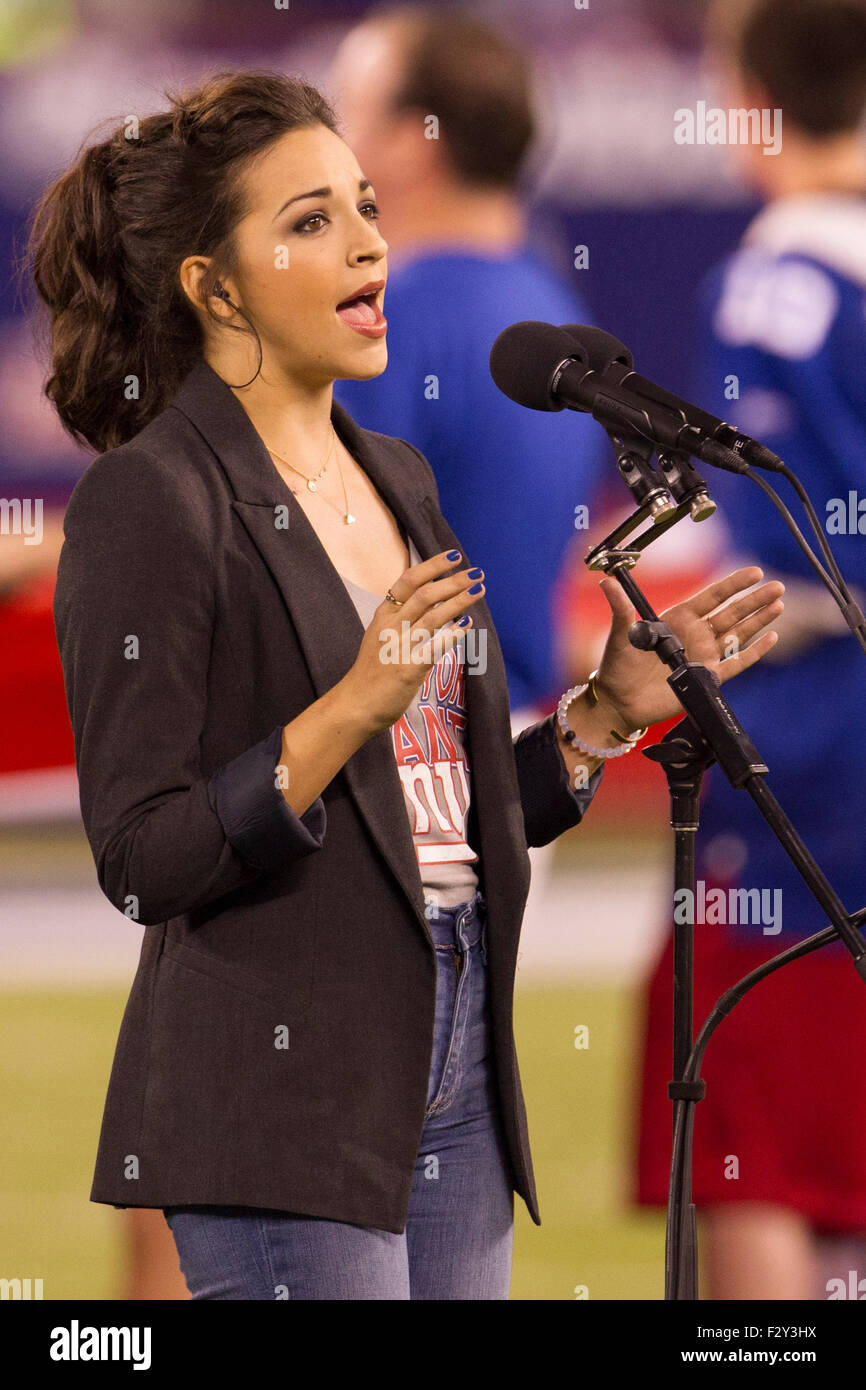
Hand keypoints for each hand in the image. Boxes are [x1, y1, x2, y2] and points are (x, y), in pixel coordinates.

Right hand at [346, 550, 484, 735]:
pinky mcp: (408, 669)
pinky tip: (468, 624)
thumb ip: (402, 617)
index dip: (433, 565)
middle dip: (454, 581)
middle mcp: (391, 627)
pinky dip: (453, 634)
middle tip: (477, 573)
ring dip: (459, 601)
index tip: (454, 556)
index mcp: (384, 615)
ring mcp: (399, 647)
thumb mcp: (381, 636)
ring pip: (434, 616)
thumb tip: (432, 597)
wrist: (355, 705)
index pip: (409, 580)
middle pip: (426, 594)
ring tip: (479, 591)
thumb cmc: (372, 672)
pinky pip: (435, 647)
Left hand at [590, 566, 784, 731]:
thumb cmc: (618, 666)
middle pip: (732, 612)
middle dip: (754, 600)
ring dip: (759, 620)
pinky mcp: (707, 677)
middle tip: (778, 586)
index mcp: (678, 619)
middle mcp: (695, 635)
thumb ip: (620, 608)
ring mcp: (703, 655)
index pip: (712, 597)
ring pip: (738, 634)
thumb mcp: (621, 633)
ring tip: (778, 605)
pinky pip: (736, 663)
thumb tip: (607, 581)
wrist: (619, 702)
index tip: (755, 572)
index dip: (734, 584)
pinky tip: (770, 638)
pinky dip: (754, 652)